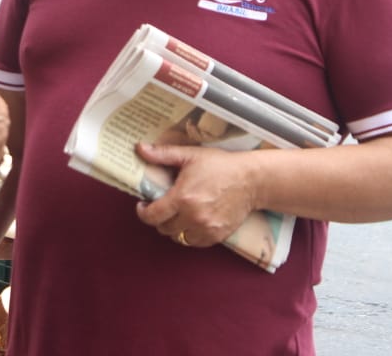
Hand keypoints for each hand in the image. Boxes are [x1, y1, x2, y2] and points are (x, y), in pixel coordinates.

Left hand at [132, 142, 257, 247]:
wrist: (251, 180)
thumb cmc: (221, 166)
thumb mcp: (190, 155)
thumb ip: (162, 154)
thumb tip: (140, 148)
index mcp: (183, 198)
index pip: (152, 216)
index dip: (143, 212)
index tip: (143, 206)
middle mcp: (193, 217)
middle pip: (163, 228)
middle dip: (159, 218)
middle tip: (163, 207)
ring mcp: (206, 228)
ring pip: (178, 237)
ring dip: (175, 228)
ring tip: (178, 214)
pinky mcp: (217, 236)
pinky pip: (195, 242)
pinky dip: (190, 234)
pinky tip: (192, 221)